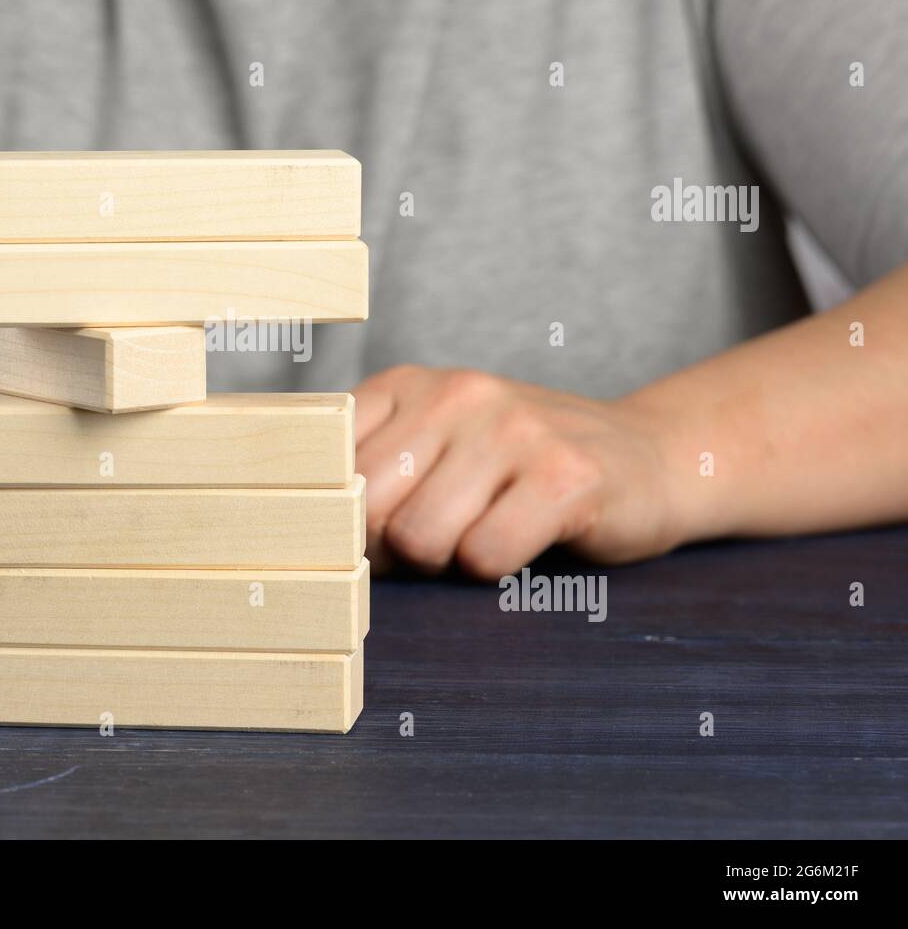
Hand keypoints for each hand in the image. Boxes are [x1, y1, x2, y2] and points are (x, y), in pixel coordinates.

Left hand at [352, 365, 680, 578]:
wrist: (647, 457)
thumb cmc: (518, 470)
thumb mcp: (435, 448)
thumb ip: (372, 473)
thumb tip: (309, 536)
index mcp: (409, 384)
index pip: (328, 465)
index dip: (339, 519)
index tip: (370, 535)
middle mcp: (457, 393)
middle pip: (368, 511)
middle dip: (393, 550)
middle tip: (439, 544)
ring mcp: (514, 428)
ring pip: (421, 539)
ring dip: (448, 562)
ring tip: (483, 535)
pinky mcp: (565, 474)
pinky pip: (484, 556)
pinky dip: (497, 570)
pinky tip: (526, 540)